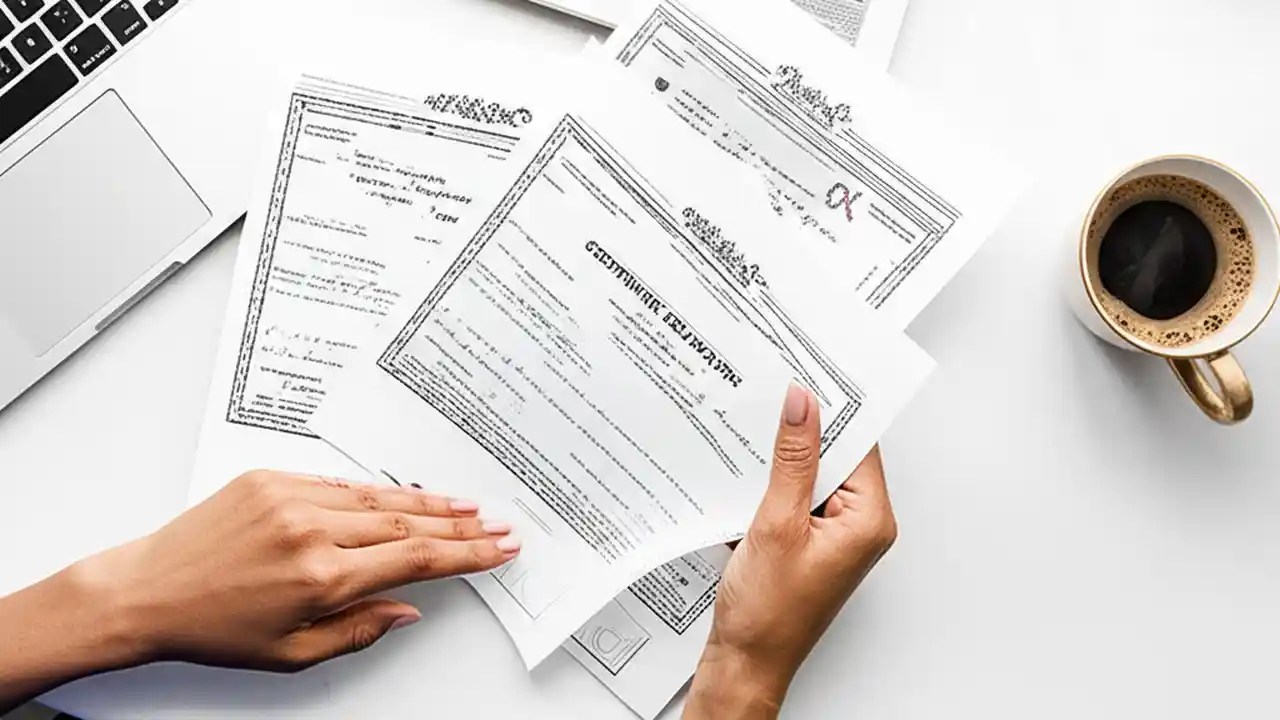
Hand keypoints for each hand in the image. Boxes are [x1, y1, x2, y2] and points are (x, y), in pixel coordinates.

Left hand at [73, 471, 519, 671]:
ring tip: (463, 505)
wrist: (145, 592)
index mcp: (322, 577)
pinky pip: (338, 482)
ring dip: (426, 502)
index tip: (497, 548)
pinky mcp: (271, 479)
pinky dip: (375, 490)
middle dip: (459, 525)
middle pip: (407, 524)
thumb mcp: (292, 652)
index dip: (465, 554)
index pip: (416, 560)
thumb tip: (406, 609)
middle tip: (495, 523)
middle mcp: (311, 530)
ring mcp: (291, 498)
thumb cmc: (212, 627)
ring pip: (378, 497)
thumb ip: (359, 629)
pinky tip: (400, 494)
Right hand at [685, 385, 896, 717]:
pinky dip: (770, 484)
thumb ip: (791, 460)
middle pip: (837, 454)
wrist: (744, 662)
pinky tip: (745, 476)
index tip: (808, 373)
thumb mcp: (775, 524)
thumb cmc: (768, 613)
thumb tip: (803, 405)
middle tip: (770, 395)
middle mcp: (859, 525)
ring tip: (750, 438)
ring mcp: (833, 534)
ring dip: (780, 458)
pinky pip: (795, 495)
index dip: (833, 406)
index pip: (860, 442)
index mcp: (868, 520)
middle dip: (801, 429)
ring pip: (811, 473)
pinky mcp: (808, 541)